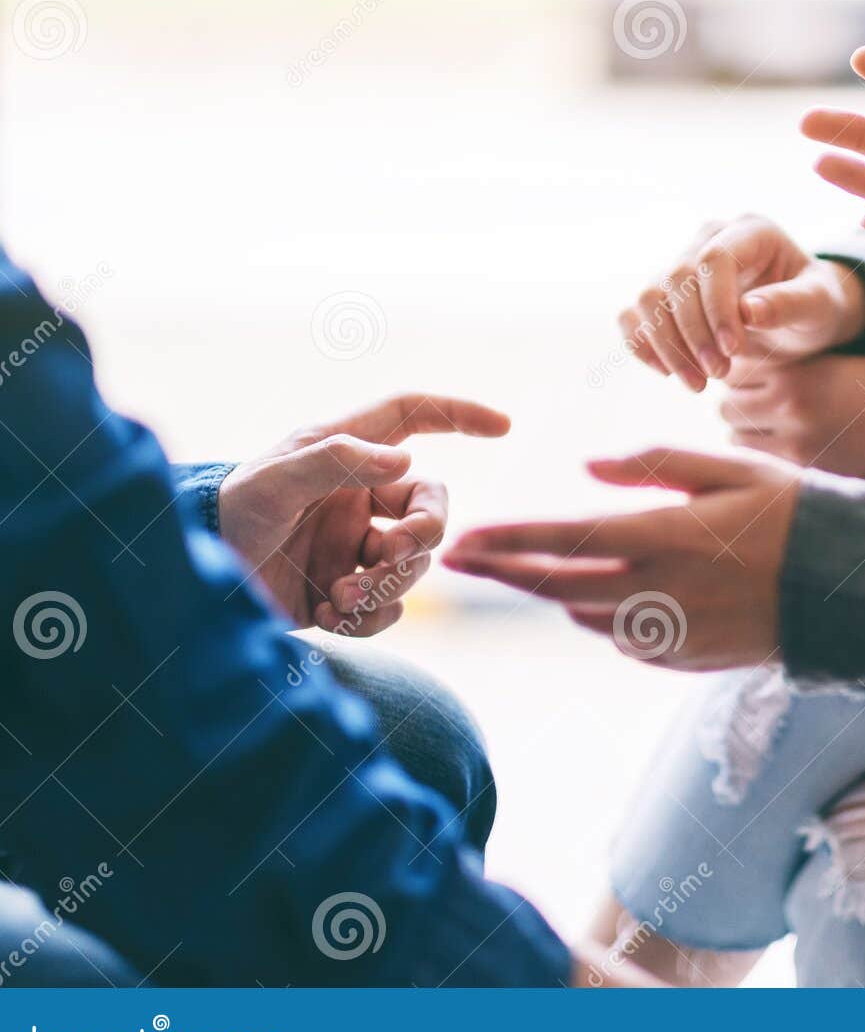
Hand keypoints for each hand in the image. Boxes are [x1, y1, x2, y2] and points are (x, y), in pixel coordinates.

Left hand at [217, 393, 510, 633]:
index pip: (413, 417)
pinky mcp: (344, 593)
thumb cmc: (223, 519)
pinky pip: (389, 607)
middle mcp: (356, 497)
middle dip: (422, 535)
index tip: (503, 427)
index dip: (460, 415)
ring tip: (339, 597)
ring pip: (414, 562)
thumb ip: (338, 462)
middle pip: (430, 506)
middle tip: (391, 557)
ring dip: (387, 585)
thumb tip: (407, 462)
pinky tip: (329, 617)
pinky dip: (369, 616)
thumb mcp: (274, 482)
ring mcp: (353, 546)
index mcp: (342, 455)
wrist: (193, 589)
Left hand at [443, 448, 799, 670]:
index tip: (465, 540)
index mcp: (665, 537)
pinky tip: (596, 596)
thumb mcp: (729, 467)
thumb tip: (585, 469)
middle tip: (459, 563)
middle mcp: (659, 592)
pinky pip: (622, 638)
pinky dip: (599, 615)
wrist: (848, 586)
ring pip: (586, 615)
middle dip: (502, 573)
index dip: (508, 541)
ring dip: (550, 593)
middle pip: (557, 587)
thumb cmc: (791, 510)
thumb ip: (654, 463)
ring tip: (524, 571)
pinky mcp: (685, 658)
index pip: (564, 540)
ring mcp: (671, 632)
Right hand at [619, 216, 864, 391]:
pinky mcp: (665, 292)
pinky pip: (633, 313)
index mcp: (752, 231)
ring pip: (649, 298)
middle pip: (676, 278)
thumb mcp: (819, 307)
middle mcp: (710, 238)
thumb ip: (791, 304)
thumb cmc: (816, 307)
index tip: (733, 351)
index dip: (716, 307)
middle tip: (719, 375)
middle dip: (692, 334)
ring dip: (666, 346)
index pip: (715, 259)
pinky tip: (668, 373)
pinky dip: (642, 344)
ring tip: (698, 384)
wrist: (800, 318)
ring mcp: (682, 262)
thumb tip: (749, 311)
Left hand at [721, 354, 864, 477]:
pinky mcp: (806, 469)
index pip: (733, 373)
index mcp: (793, 368)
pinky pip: (759, 464)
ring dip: (746, 436)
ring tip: (773, 433)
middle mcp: (789, 403)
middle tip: (760, 411)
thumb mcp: (822, 364)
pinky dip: (764, 459)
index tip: (756, 382)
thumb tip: (724, 385)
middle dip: (738, 409)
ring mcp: (796, 441)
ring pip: (735, 441)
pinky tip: (786, 451)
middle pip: (726, 408)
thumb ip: (776, 372)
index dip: (740, 378)